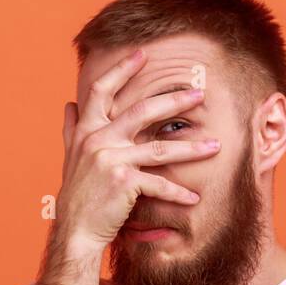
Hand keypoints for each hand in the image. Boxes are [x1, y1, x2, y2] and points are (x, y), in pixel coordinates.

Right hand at [54, 48, 220, 253]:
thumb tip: (69, 104)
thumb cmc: (78, 195)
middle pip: (141, 111)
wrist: (76, 230)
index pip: (103, 90)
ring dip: (192, 148)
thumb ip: (72, 130)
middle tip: (199, 94)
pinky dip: (178, 192)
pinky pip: (159, 184)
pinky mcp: (124, 182)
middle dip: (174, 100)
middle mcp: (98, 140)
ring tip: (216, 146)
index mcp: (88, 130)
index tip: (143, 54)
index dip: (122, 69)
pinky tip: (194, 198)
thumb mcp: (71, 158)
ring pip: (160, 148)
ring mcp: (111, 159)